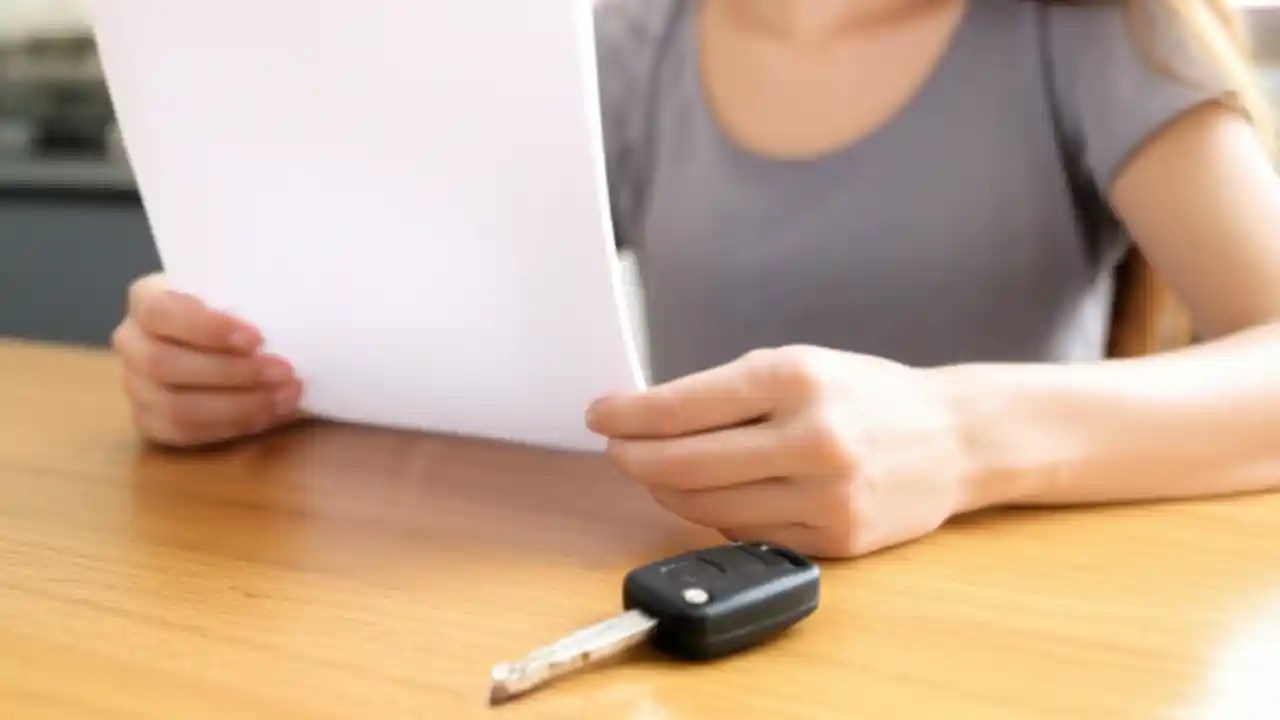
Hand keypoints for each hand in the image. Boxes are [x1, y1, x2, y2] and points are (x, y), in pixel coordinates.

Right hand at [112, 274, 302, 446]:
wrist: (234, 339)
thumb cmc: (240, 308)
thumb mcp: (242, 288)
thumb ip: (253, 295)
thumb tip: (293, 313)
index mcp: (146, 298)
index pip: (161, 312)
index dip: (207, 328)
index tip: (256, 338)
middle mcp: (131, 341)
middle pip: (165, 364)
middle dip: (232, 372)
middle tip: (284, 371)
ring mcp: (135, 385)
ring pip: (174, 407)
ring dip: (238, 406)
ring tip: (285, 397)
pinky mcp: (149, 420)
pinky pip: (184, 433)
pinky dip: (231, 426)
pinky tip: (268, 415)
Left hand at [587, 346, 972, 557]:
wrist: (954, 439)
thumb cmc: (868, 396)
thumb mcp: (802, 364)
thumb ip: (728, 391)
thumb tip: (648, 418)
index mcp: (795, 378)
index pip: (681, 407)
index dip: (627, 415)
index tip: (600, 415)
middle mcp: (810, 438)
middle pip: (684, 465)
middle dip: (633, 459)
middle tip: (615, 450)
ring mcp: (824, 496)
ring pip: (707, 508)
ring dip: (666, 491)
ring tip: (656, 472)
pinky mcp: (834, 541)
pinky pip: (746, 533)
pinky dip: (715, 516)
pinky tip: (711, 495)